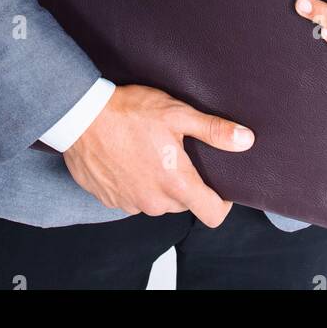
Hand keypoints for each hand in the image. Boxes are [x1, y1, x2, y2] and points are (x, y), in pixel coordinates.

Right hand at [62, 84, 254, 227]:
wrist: (80, 116)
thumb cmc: (129, 112)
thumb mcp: (177, 113)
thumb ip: (214, 130)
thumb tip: (246, 140)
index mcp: (176, 184)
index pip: (213, 215)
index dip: (222, 201)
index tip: (218, 183)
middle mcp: (154, 203)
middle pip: (183, 203)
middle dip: (185, 182)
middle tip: (176, 151)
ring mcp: (130, 204)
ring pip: (157, 200)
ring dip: (157, 182)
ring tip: (148, 150)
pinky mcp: (110, 200)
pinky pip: (132, 197)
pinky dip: (134, 181)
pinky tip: (127, 156)